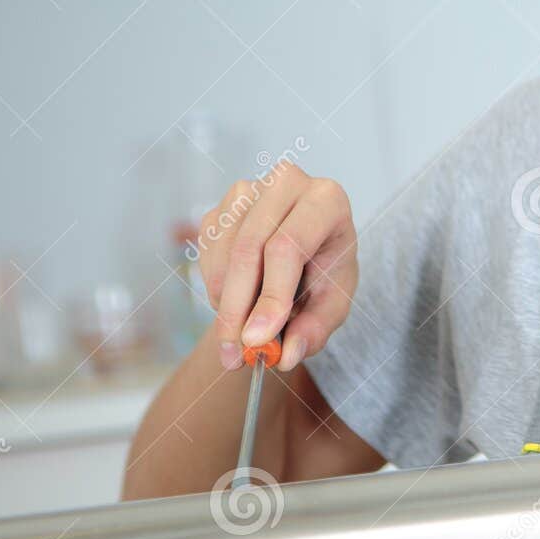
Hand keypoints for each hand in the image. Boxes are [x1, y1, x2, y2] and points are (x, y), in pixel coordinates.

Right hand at [195, 161, 358, 373]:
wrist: (306, 253)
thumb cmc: (325, 272)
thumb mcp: (333, 304)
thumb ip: (315, 330)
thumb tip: (286, 355)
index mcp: (327, 199)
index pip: (288, 247)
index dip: (270, 296)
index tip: (257, 340)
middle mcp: (286, 183)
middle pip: (248, 248)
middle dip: (237, 309)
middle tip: (234, 355)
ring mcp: (250, 190)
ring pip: (222, 253)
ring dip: (225, 302)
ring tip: (243, 329)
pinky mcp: (222, 206)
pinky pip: (206, 252)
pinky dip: (215, 287)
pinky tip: (237, 298)